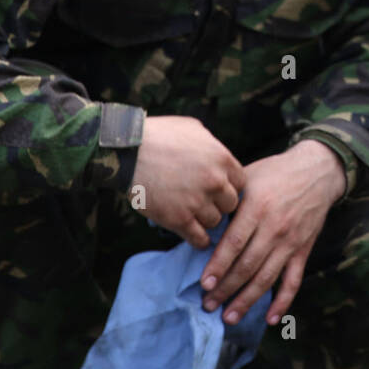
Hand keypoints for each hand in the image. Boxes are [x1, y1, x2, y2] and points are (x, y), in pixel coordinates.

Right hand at [130, 115, 245, 247]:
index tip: (219, 189)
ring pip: (215, 222)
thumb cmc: (158, 134)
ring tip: (195, 216)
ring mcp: (197, 202)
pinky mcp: (178, 219)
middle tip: (207, 203)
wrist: (128, 151)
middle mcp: (214, 182)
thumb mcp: (193, 129)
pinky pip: (199, 238)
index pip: (241, 182)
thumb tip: (218, 156)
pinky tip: (195, 236)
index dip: (230, 186)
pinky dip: (199, 239)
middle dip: (220, 204)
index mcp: (222, 159)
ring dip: (206, 220)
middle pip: (231, 204)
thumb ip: (211, 144)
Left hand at [198, 138, 346, 327]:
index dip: (218, 266)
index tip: (204, 284)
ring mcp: (291, 242)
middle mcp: (274, 228)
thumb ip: (227, 200)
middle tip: (208, 305)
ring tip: (229, 317)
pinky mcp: (303, 250)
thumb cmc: (275, 173)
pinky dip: (283, 302)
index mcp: (257, 208)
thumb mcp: (248, 177)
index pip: (235, 243)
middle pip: (248, 266)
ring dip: (247, 300)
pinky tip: (270, 319)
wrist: (317, 172)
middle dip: (226, 289)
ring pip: (267, 278)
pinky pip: (293, 280)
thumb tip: (200, 219)